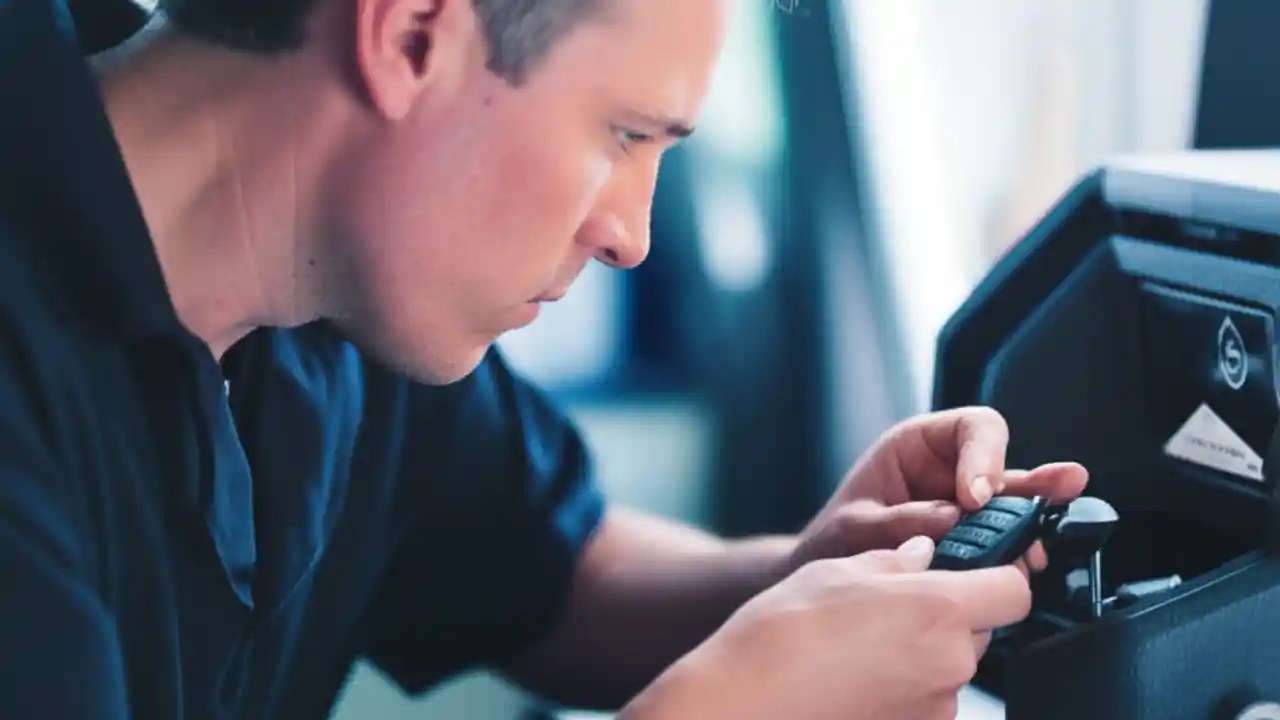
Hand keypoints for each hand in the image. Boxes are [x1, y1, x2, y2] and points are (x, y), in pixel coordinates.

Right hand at [622, 536, 1029, 719]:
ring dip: (924, 651)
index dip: (998, 574)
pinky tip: (858, 676)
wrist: (745, 703)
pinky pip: (928, 698)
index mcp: (938, 609)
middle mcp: (950, 663)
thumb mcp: (836, 571)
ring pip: (953, 665)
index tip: (973, 568)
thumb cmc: (782, 635)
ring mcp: (936, 706)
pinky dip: (905, 685)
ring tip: (863, 646)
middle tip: (895, 606)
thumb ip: (894, 561)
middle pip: (985, 630)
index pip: (1014, 590)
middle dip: (952, 614)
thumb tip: (922, 554)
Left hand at [793, 407, 1088, 574]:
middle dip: (1031, 479)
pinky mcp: (972, 542)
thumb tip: (950, 519)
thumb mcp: (853, 527)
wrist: (828, 576)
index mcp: (918, 445)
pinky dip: (1019, 549)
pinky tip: (1033, 557)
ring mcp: (965, 508)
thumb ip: (898, 521)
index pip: (970, 428)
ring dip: (1035, 515)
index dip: (984, 455)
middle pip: (1004, 465)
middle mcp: (950, 471)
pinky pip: (1004, 538)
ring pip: (1012, 504)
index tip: (975, 497)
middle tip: (1060, 485)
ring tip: (1052, 524)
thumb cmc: (835, 538)